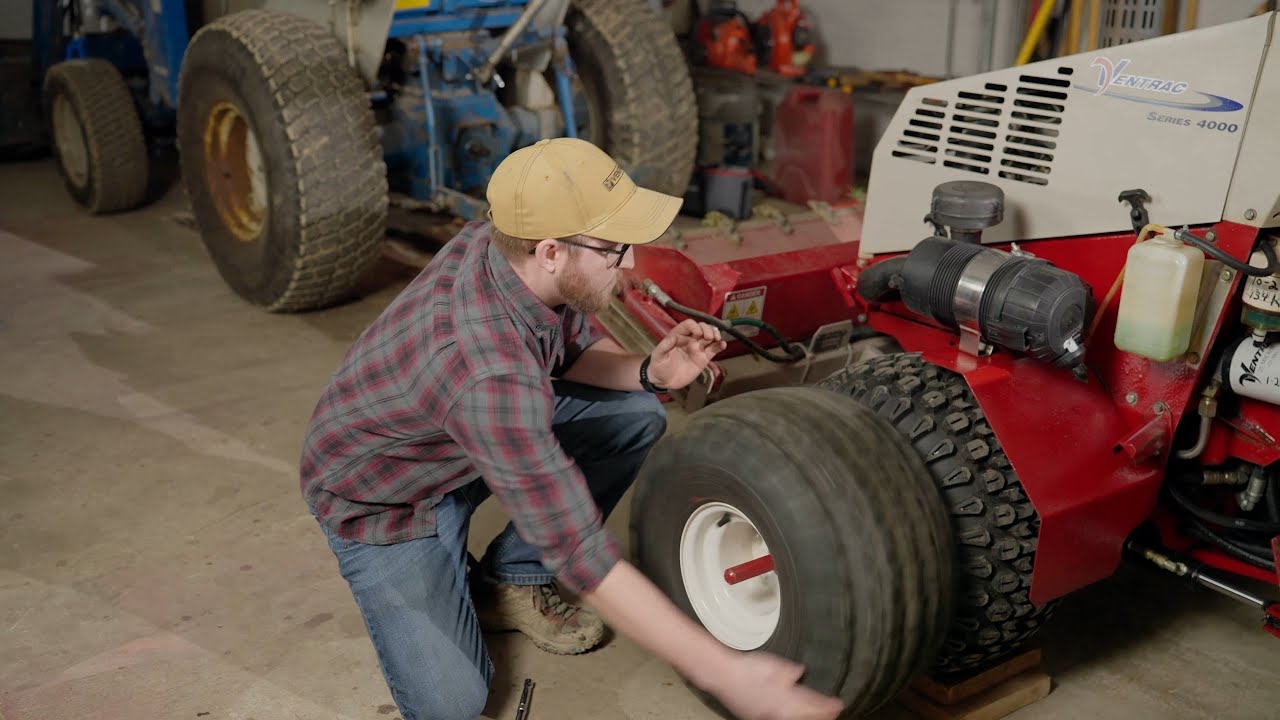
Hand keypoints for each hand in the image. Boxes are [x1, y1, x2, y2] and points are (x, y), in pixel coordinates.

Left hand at [647, 319, 727, 388]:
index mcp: (678, 335)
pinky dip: (720, 346)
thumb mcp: (658, 356)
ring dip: (716, 335)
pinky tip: (723, 345)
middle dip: (708, 329)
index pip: (689, 324)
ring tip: (717, 339)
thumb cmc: (659, 366)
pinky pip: (714, 349)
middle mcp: (690, 339)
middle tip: (709, 337)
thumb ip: (664, 346)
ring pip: (710, 337)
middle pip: (702, 328)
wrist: (665, 380)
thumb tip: (672, 337)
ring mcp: (698, 348)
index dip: (695, 326)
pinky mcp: (704, 358)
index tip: (698, 334)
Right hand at [703, 652, 844, 719]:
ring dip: (808, 717)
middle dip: (821, 715)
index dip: (827, 705)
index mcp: (786, 699)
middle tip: (833, 711)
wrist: (723, 675)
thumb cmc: (748, 669)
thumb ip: (790, 671)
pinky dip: (792, 718)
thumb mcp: (773, 665)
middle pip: (806, 717)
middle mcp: (779, 712)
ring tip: (818, 716)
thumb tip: (801, 673)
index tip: (838, 704)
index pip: (813, 705)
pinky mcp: (757, 717)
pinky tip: (791, 715)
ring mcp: (768, 717)